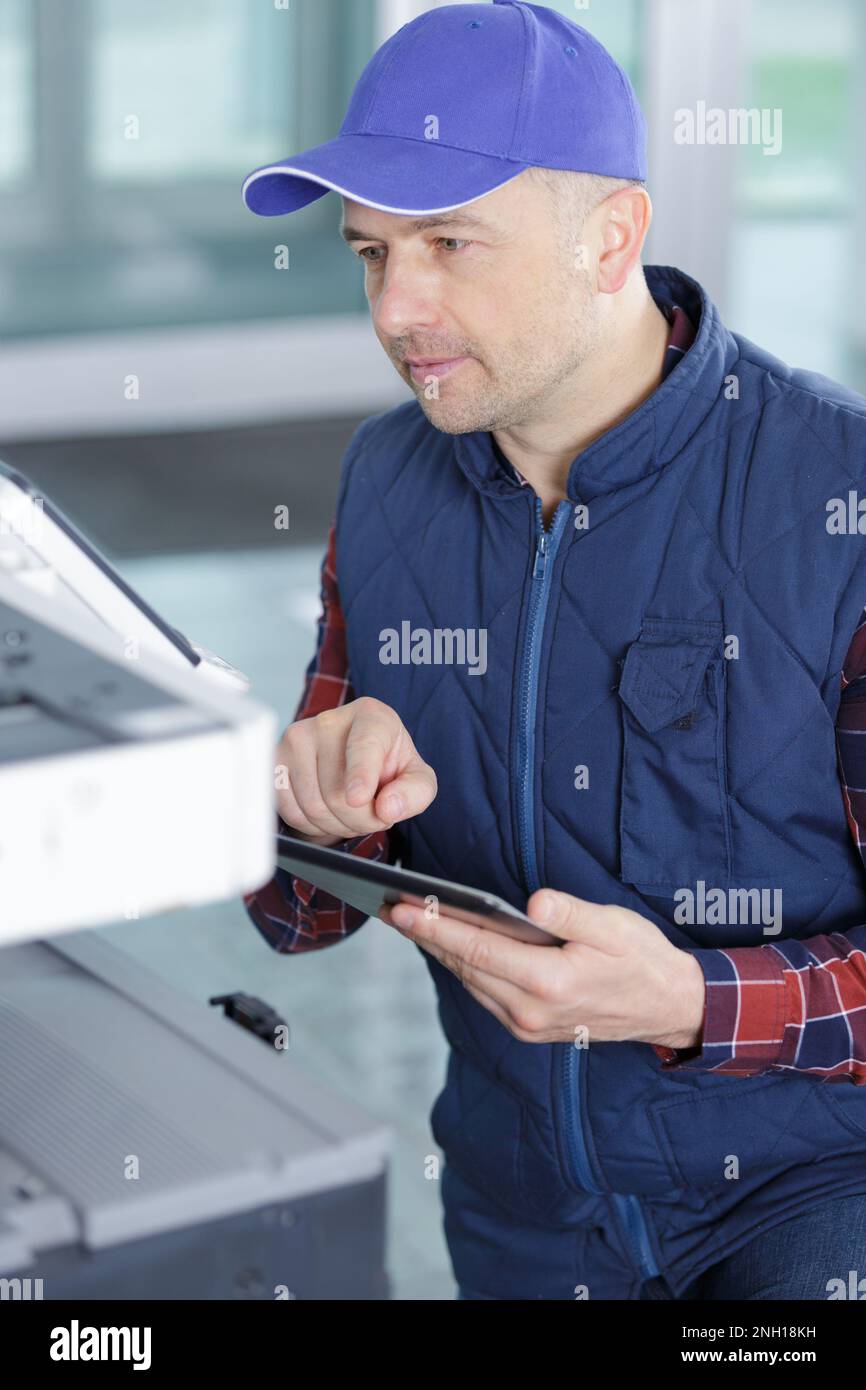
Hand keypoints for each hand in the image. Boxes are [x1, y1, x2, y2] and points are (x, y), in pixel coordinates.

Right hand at [275, 696, 436, 845]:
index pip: (363, 746)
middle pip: (338, 792)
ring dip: (335, 825)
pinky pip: (289, 810)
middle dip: (359, 820)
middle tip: (371, 815)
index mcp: (371, 716)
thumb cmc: (387, 765)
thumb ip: (415, 791)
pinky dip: (310, 825)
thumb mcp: (417, 778)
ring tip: (350, 813)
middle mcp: (330, 720)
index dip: (360, 774)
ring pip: (312, 805)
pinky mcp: (275, 760)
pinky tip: (326, 812)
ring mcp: (297, 738)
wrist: (354, 759)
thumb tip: (388, 807)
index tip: (358, 796)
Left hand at [379, 889, 704, 1049]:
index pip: (477, 948)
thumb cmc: (641, 959)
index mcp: (549, 982)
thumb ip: (571, 914)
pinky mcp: (529, 1028)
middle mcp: (530, 1010)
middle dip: (425, 936)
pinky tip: (448, 946)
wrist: (666, 1007)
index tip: (402, 908)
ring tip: (409, 922)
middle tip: (390, 907)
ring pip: (470, 982)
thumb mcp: (613, 927)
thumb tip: (533, 903)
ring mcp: (527, 1024)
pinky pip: (484, 993)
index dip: (435, 927)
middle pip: (464, 966)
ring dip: (439, 953)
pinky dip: (462, 967)